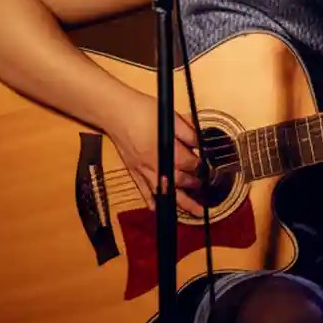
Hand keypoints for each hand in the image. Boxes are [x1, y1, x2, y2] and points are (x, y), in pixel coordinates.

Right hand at [105, 92, 205, 215]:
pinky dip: (151, 200)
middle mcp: (156, 165)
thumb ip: (188, 132)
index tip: (206, 166)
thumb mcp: (171, 116)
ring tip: (194, 211)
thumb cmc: (141, 111)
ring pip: (165, 191)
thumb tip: (200, 143)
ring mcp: (143, 170)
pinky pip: (143, 189)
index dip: (200, 165)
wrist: (115, 112)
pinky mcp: (133, 170)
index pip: (190, 164)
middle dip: (194, 185)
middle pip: (180, 181)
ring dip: (181, 202)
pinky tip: (157, 208)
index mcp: (167, 151)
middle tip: (204, 188)